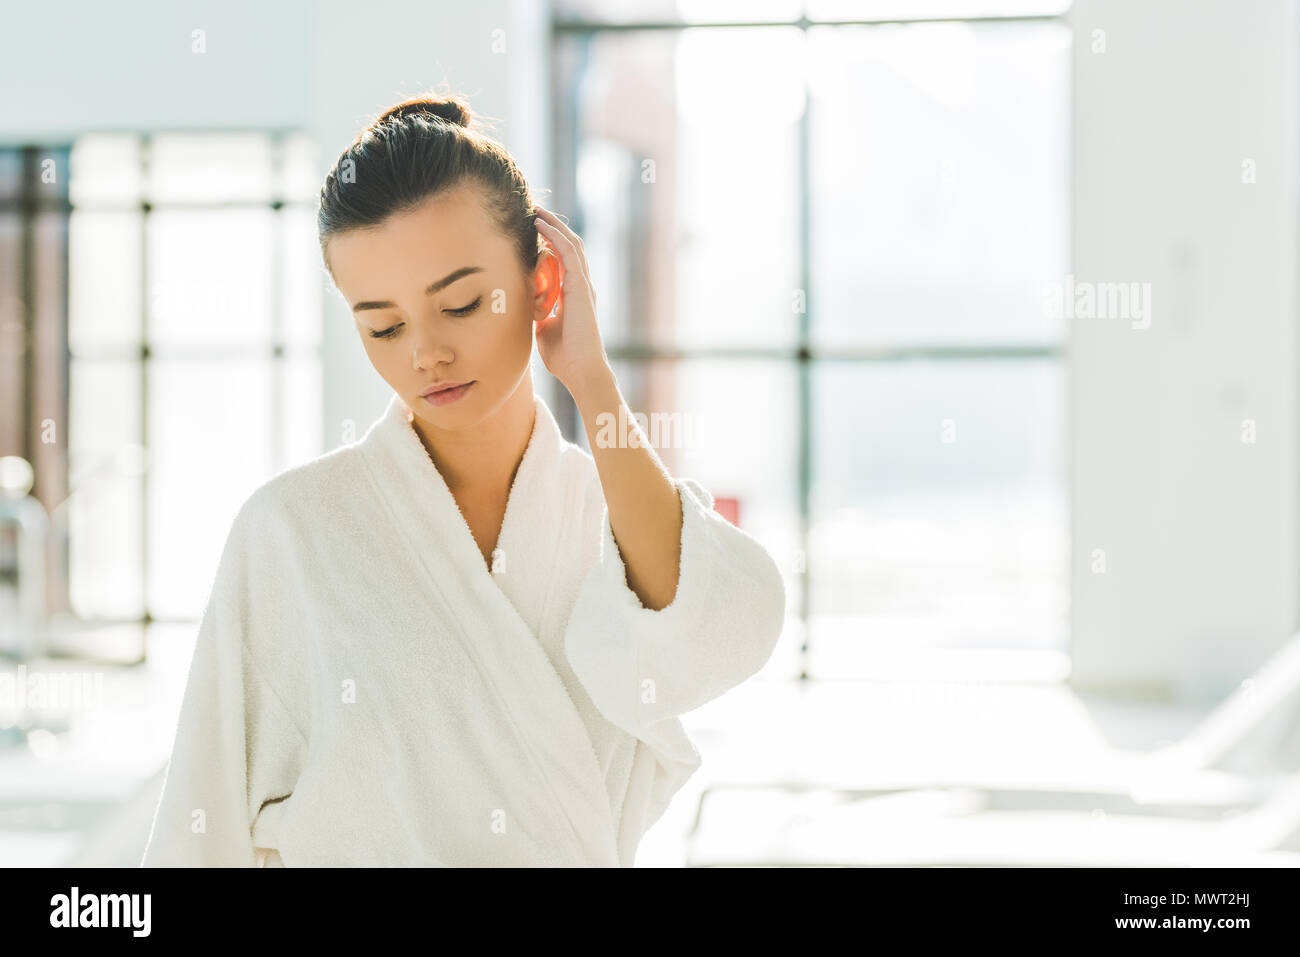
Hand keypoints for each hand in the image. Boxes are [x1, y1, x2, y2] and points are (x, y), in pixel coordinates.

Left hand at [533, 205, 610, 395]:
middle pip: (569, 246)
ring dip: (553, 225)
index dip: (550, 243)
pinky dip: (555, 236)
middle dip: (552, 227)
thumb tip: (525, 307)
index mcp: (573, 295)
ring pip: (571, 244)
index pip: (563, 260)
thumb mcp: (543, 330)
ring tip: (536, 210)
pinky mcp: (581, 286)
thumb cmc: (564, 357)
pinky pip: (569, 253)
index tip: (532, 232)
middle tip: (534, 211)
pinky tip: (540, 225)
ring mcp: (583, 285)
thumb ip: (538, 314)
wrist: (580, 370)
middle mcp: (581, 286)